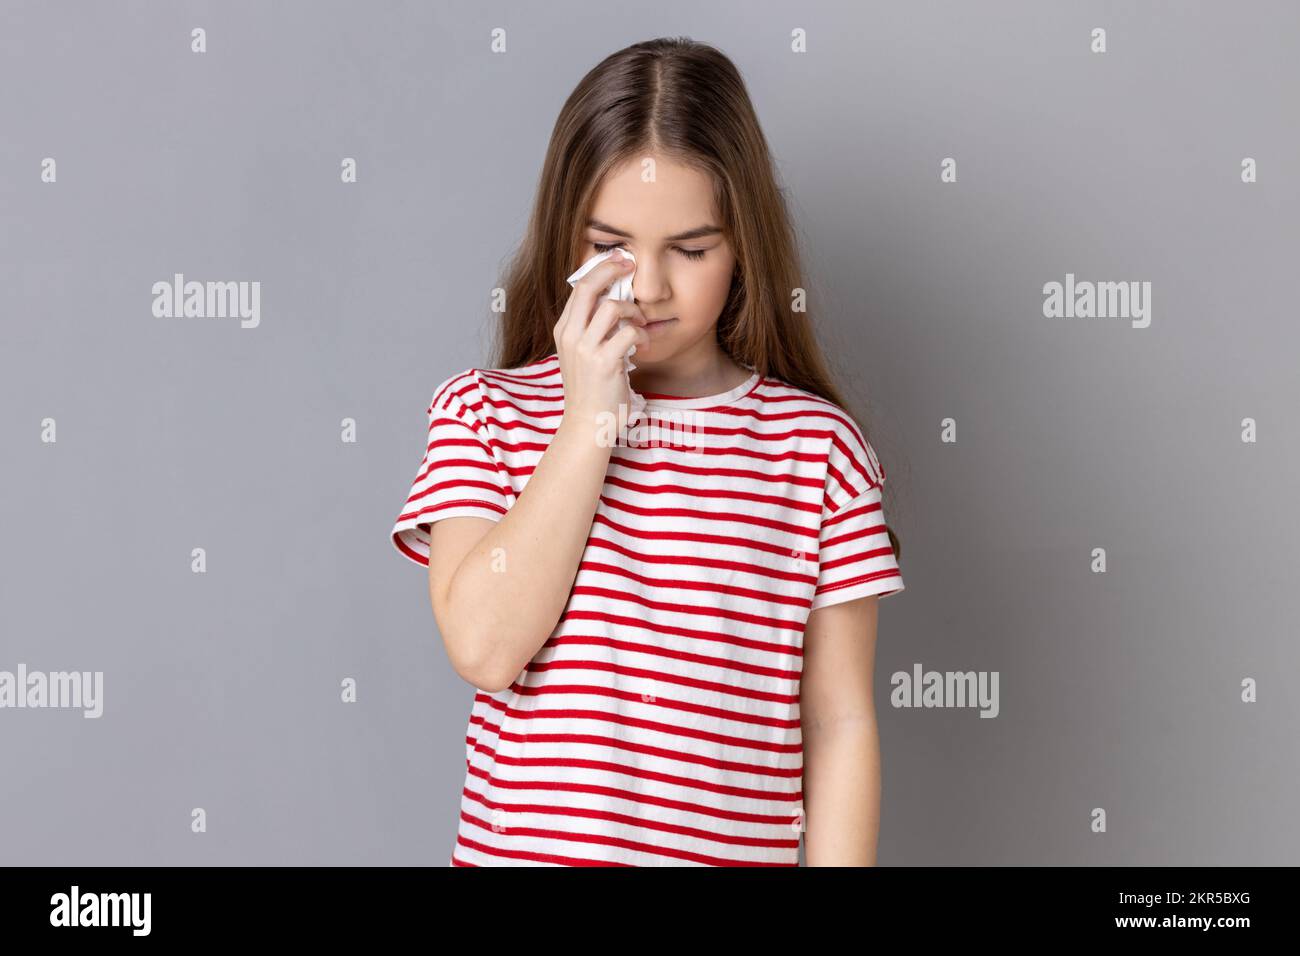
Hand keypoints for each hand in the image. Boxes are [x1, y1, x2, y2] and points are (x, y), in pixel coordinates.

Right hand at [552, 249, 649, 434]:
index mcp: (563, 330)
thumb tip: (614, 299)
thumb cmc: (591, 389)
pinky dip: (642, 334)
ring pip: (613, 307)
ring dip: (634, 311)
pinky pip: (629, 332)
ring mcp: (585, 349)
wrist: (587, 424)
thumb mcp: (582, 354)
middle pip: (588, 286)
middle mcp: (570, 336)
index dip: (601, 268)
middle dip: (612, 269)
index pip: (579, 287)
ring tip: (640, 323)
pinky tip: (642, 345)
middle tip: (631, 266)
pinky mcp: (604, 362)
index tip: (619, 260)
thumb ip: (591, 328)